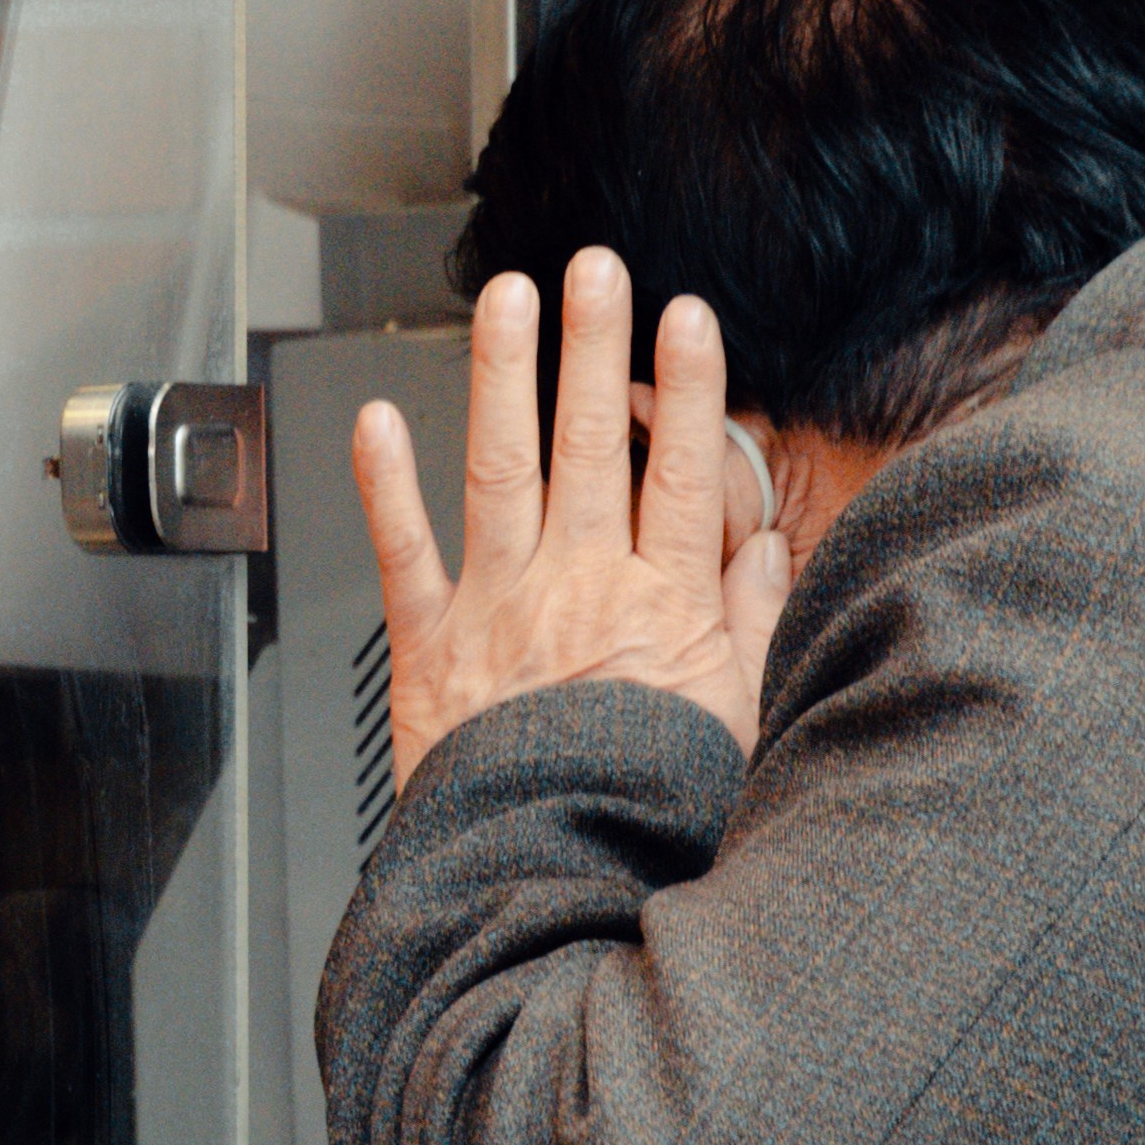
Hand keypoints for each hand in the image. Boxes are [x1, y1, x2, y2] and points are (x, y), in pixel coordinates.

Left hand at [354, 249, 787, 793]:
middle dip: (595, 346)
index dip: (688, 387)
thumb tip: (771, 550)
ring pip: (503, 466)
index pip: (681, 473)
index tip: (686, 318)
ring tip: (507, 300)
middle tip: (596, 270)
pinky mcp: (429, 644)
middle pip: (594, 445)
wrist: (554, 874)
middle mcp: (579, 589)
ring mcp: (500, 608)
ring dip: (504, 376)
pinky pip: (401, 549)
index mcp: (663, 606)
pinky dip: (382, 483)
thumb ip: (756, 627)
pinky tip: (373, 419)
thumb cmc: (644, 810)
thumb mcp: (742, 724)